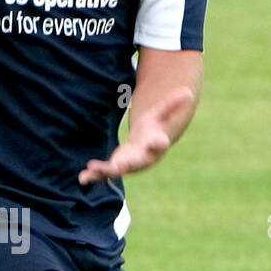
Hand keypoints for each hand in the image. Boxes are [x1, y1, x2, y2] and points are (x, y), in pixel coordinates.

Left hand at [78, 87, 194, 184]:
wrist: (144, 148)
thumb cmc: (153, 130)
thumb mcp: (160, 115)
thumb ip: (172, 105)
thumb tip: (188, 92)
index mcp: (154, 145)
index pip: (159, 144)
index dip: (159, 143)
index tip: (160, 141)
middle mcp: (141, 159)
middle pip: (136, 162)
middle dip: (128, 164)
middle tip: (119, 166)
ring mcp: (127, 165)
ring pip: (117, 171)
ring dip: (105, 171)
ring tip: (92, 169)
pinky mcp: (114, 168)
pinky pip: (104, 174)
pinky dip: (93, 176)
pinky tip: (82, 178)